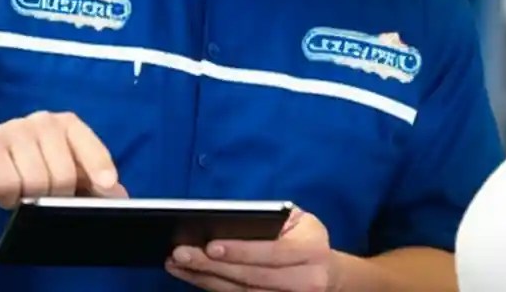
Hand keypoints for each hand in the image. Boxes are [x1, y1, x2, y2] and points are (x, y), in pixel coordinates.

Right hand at [0, 110, 126, 207]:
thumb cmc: (25, 168)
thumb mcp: (61, 171)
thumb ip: (92, 182)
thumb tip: (120, 197)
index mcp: (67, 125)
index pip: (90, 146)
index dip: (100, 168)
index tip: (107, 186)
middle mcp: (44, 122)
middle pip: (64, 174)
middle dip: (58, 197)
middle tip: (46, 199)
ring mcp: (15, 130)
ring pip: (36, 182)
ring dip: (30, 199)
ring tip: (24, 195)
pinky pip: (8, 184)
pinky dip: (8, 198)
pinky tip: (5, 195)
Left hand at [166, 207, 335, 291]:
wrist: (327, 273)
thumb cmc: (305, 238)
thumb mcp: (298, 220)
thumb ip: (271, 220)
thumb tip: (227, 220)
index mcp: (312, 250)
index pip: (273, 253)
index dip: (241, 251)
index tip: (210, 246)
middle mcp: (306, 281)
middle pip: (251, 278)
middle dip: (213, 267)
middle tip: (181, 254)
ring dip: (205, 280)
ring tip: (178, 264)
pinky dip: (214, 289)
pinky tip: (194, 277)